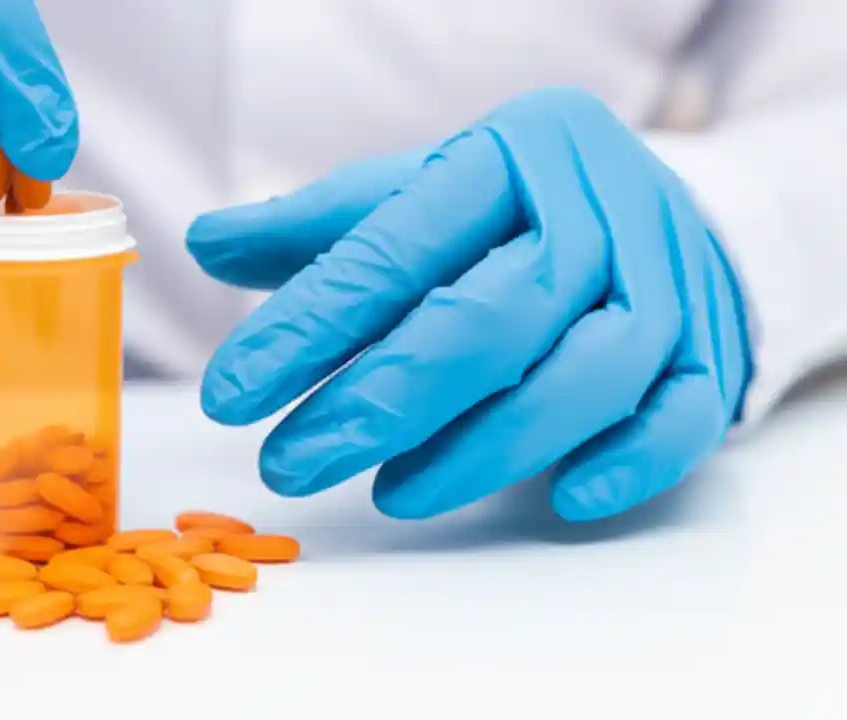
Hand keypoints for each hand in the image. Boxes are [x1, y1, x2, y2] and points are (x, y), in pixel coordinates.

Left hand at [186, 87, 750, 521]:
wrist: (671, 209)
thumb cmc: (516, 211)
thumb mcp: (423, 193)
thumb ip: (324, 228)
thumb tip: (206, 245)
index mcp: (509, 156)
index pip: (394, 247)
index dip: (306, 327)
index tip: (230, 395)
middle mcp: (594, 213)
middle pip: (490, 317)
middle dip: (382, 401)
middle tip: (290, 463)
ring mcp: (663, 285)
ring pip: (582, 377)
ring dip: (482, 448)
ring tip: (389, 494)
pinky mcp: (710, 354)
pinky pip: (684, 418)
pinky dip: (626, 462)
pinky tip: (560, 500)